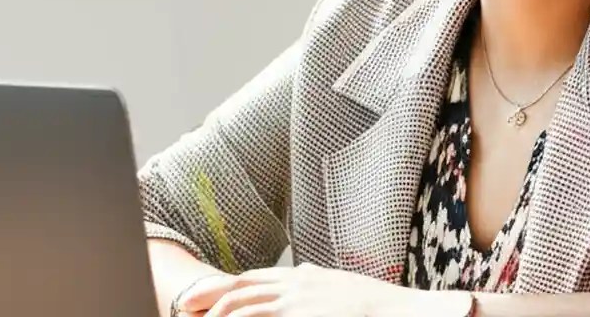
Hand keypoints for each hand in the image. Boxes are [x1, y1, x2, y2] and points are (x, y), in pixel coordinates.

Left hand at [175, 263, 471, 316]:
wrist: (401, 310)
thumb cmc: (380, 309)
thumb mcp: (346, 294)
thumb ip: (325, 291)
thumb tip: (316, 287)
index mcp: (308, 277)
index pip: (261, 277)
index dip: (234, 286)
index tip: (213, 296)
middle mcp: (298, 281)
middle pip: (245, 283)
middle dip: (214, 292)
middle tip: (188, 304)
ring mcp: (297, 295)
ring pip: (243, 297)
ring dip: (217, 308)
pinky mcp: (298, 310)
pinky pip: (254, 313)